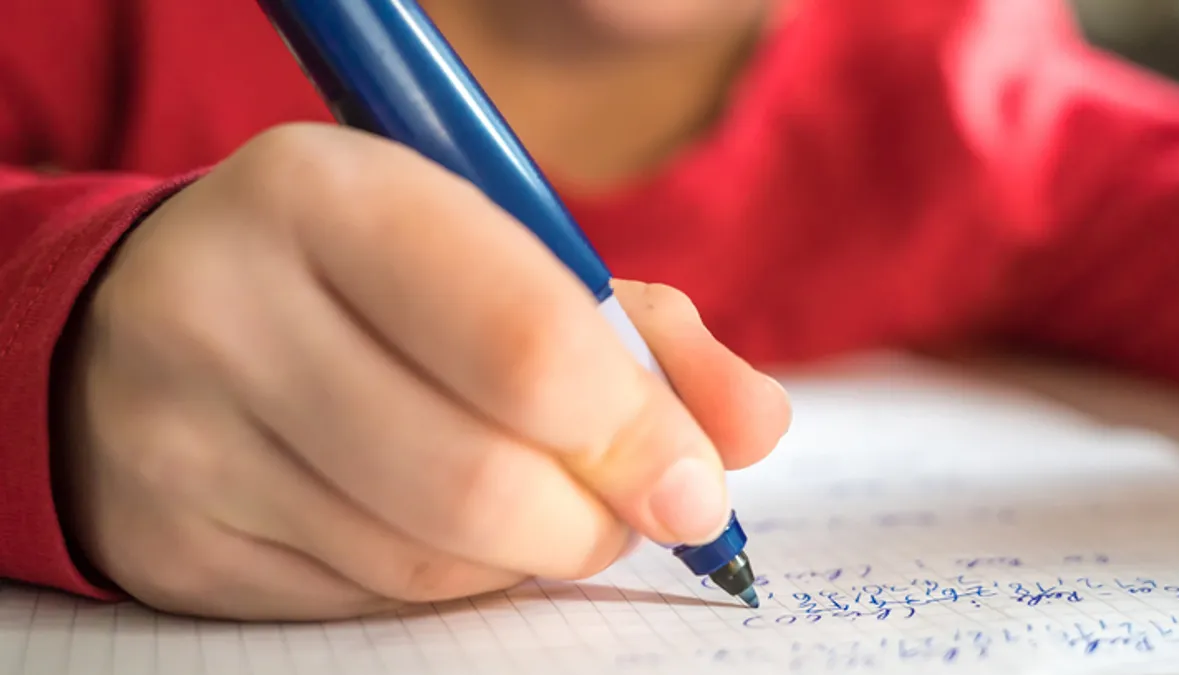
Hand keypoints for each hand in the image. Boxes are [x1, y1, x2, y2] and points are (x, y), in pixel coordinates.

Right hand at [58, 123, 790, 620]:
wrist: (158, 313)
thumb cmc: (368, 273)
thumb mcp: (495, 247)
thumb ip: (640, 329)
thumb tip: (753, 428)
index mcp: (328, 195)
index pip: (521, 339)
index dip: (636, 430)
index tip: (698, 484)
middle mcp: (227, 307)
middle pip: (476, 479)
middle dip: (591, 519)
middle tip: (631, 511)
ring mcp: (181, 435)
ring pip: (425, 558)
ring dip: (525, 554)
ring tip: (537, 503)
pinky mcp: (170, 539)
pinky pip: (363, 601)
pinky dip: (443, 579)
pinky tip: (436, 523)